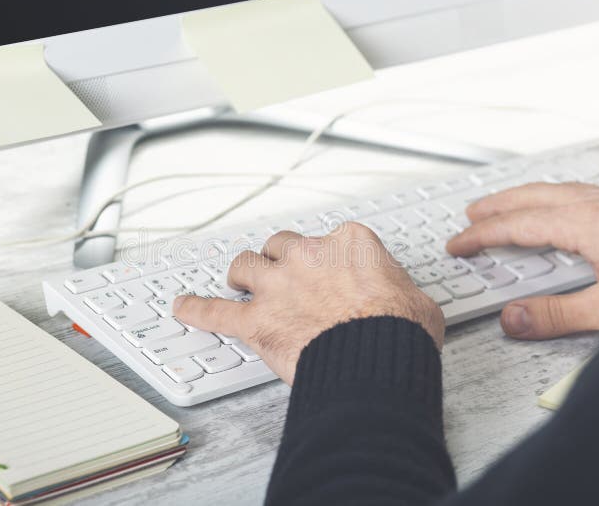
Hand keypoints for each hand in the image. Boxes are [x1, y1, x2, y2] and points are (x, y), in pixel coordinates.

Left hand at [174, 222, 444, 384]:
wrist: (377, 358)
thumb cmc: (399, 330)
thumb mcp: (416, 299)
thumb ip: (397, 288)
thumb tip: (402, 300)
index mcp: (347, 244)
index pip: (328, 240)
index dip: (324, 259)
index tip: (326, 272)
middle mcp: (307, 257)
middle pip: (279, 246)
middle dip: (277, 258)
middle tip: (278, 272)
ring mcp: (278, 287)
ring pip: (244, 266)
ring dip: (241, 274)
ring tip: (237, 282)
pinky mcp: (258, 321)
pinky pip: (216, 312)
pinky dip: (196, 309)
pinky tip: (182, 307)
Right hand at [447, 183, 598, 339]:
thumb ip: (560, 314)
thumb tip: (513, 318)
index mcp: (584, 224)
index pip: (516, 225)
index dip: (481, 235)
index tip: (458, 243)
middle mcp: (597, 205)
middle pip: (531, 196)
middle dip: (495, 205)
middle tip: (471, 215)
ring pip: (554, 190)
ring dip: (521, 197)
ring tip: (506, 206)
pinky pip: (576, 192)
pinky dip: (550, 197)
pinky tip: (561, 208)